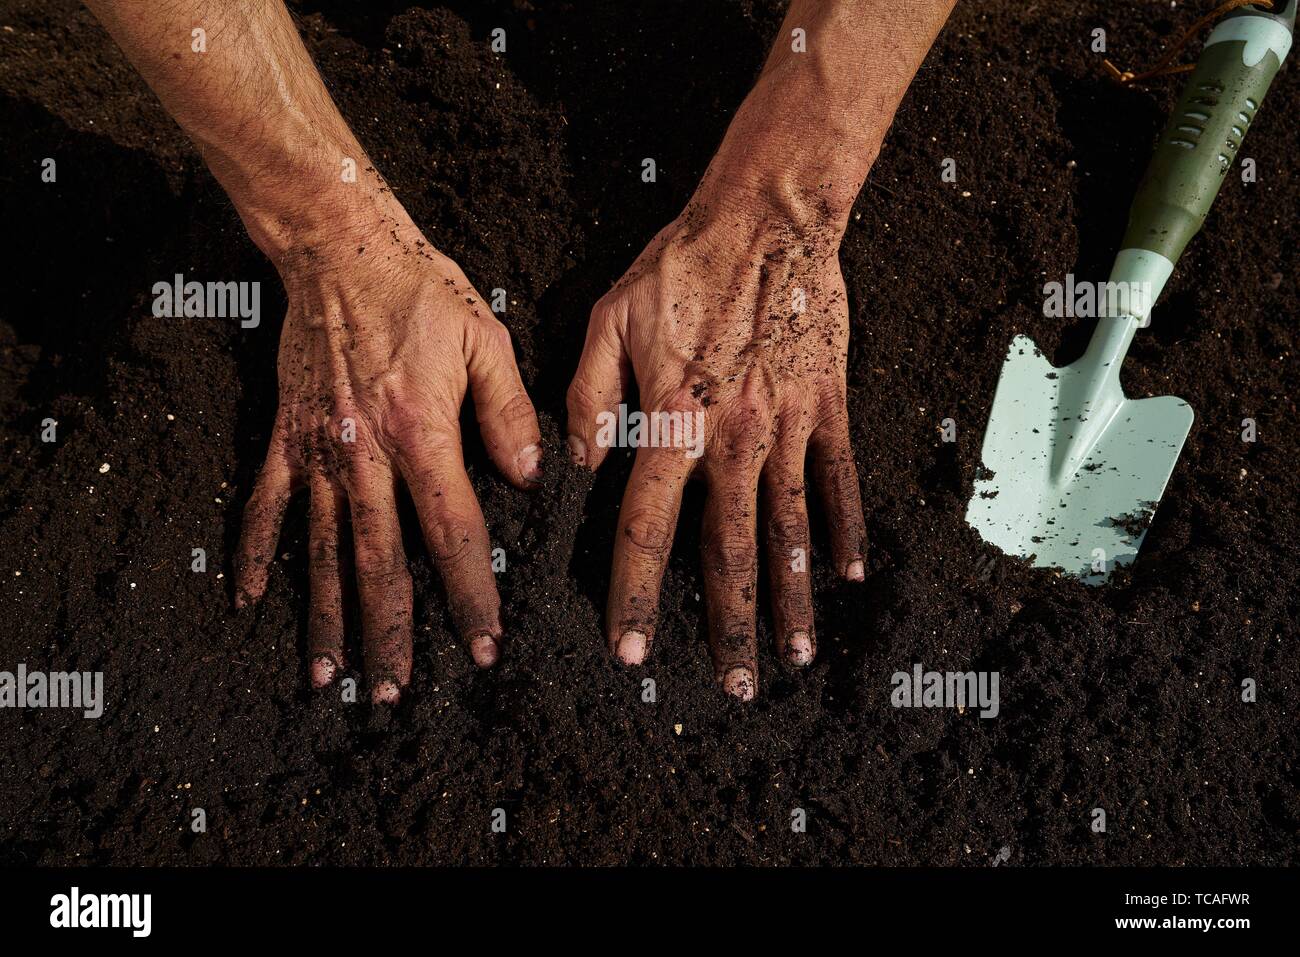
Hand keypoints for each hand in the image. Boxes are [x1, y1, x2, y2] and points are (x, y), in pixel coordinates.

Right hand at [235, 203, 540, 702]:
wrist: (339, 248)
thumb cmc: (420, 291)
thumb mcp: (487, 341)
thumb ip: (508, 414)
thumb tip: (530, 476)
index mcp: (422, 434)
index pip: (454, 535)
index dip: (470, 597)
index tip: (485, 646)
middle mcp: (365, 454)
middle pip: (380, 562)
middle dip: (392, 634)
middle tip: (396, 693)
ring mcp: (318, 450)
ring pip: (323, 550)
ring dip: (326, 616)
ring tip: (328, 676)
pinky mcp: (285, 437)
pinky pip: (266, 505)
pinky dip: (257, 554)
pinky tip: (249, 600)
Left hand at [566, 200, 865, 699]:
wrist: (767, 217)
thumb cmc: (681, 265)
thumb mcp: (608, 318)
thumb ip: (587, 396)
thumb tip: (575, 464)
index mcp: (671, 421)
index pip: (648, 527)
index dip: (637, 593)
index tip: (632, 650)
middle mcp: (731, 437)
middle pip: (728, 549)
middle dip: (728, 624)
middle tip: (732, 685)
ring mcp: (785, 425)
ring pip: (788, 528)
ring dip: (790, 597)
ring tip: (793, 654)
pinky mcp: (826, 405)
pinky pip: (838, 478)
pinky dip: (845, 528)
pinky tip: (849, 575)